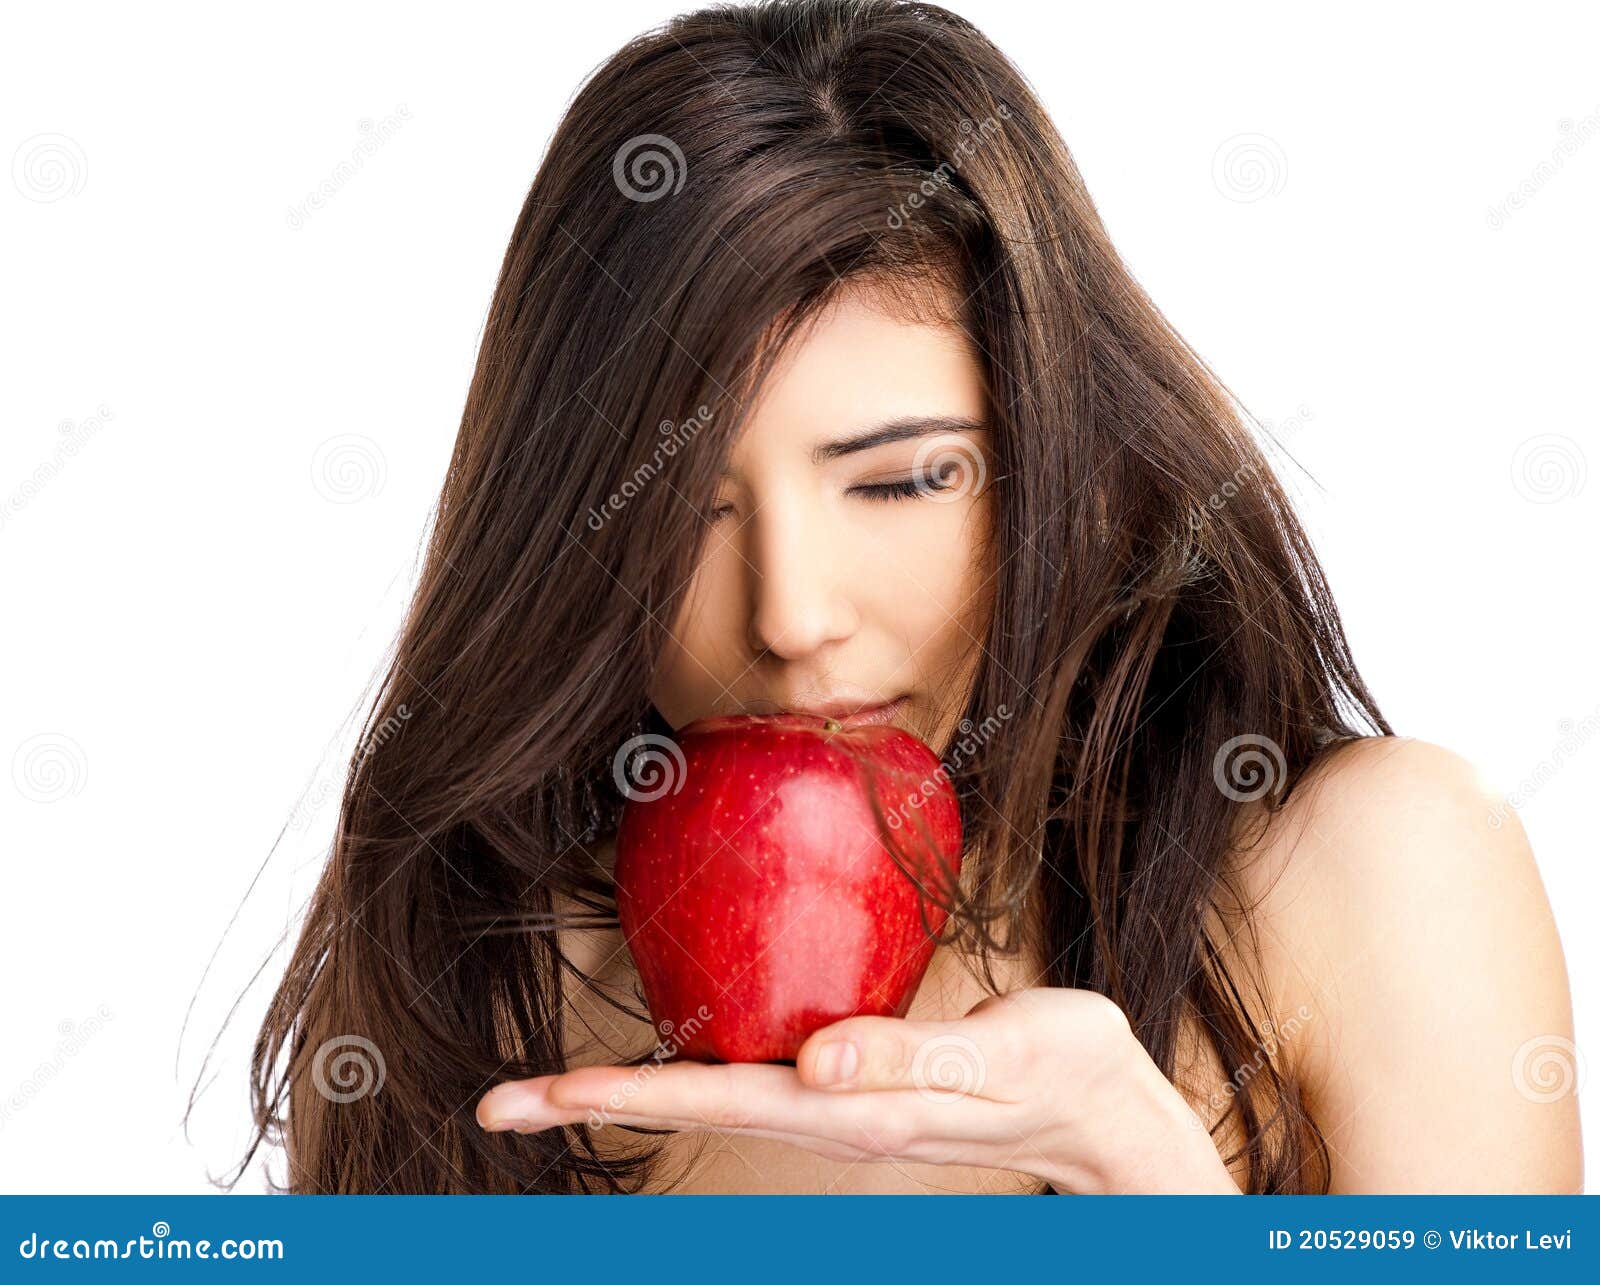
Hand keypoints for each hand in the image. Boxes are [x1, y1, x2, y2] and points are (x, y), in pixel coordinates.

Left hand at [475, 987, 1239, 1193]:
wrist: (1101, 1106)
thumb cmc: (1063, 1069)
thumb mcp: (1003, 1055)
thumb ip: (909, 1057)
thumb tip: (811, 1065)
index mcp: (854, 1104)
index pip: (714, 1098)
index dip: (620, 1096)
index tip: (538, 1097)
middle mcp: (829, 1108)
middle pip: (689, 1106)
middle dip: (591, 1105)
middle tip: (499, 1100)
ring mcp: (836, 1101)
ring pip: (712, 1094)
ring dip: (626, 1092)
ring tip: (550, 1088)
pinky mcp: (852, 1081)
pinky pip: (752, 1076)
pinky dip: (690, 1071)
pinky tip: (669, 1057)